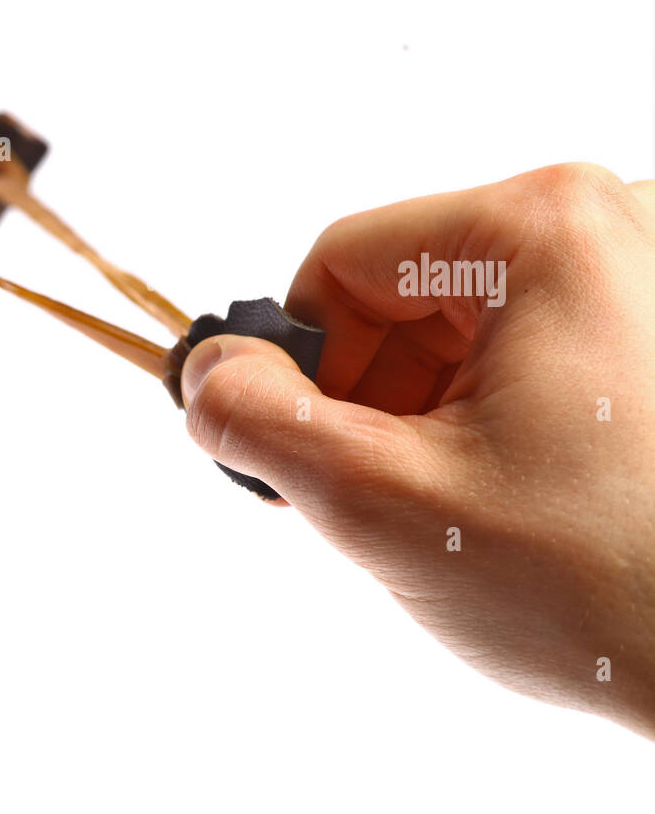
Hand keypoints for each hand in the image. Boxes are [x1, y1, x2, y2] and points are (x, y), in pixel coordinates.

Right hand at [181, 164, 654, 737]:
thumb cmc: (607, 587)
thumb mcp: (386, 503)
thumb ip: (263, 425)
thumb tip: (204, 374)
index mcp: (545, 229)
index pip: (340, 262)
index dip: (302, 366)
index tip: (318, 455)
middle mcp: (613, 226)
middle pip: (403, 292)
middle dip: (370, 400)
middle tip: (390, 496)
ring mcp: (645, 284)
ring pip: (458, 329)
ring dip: (425, 418)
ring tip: (462, 509)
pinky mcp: (653, 338)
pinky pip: (523, 352)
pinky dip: (487, 421)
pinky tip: (517, 497)